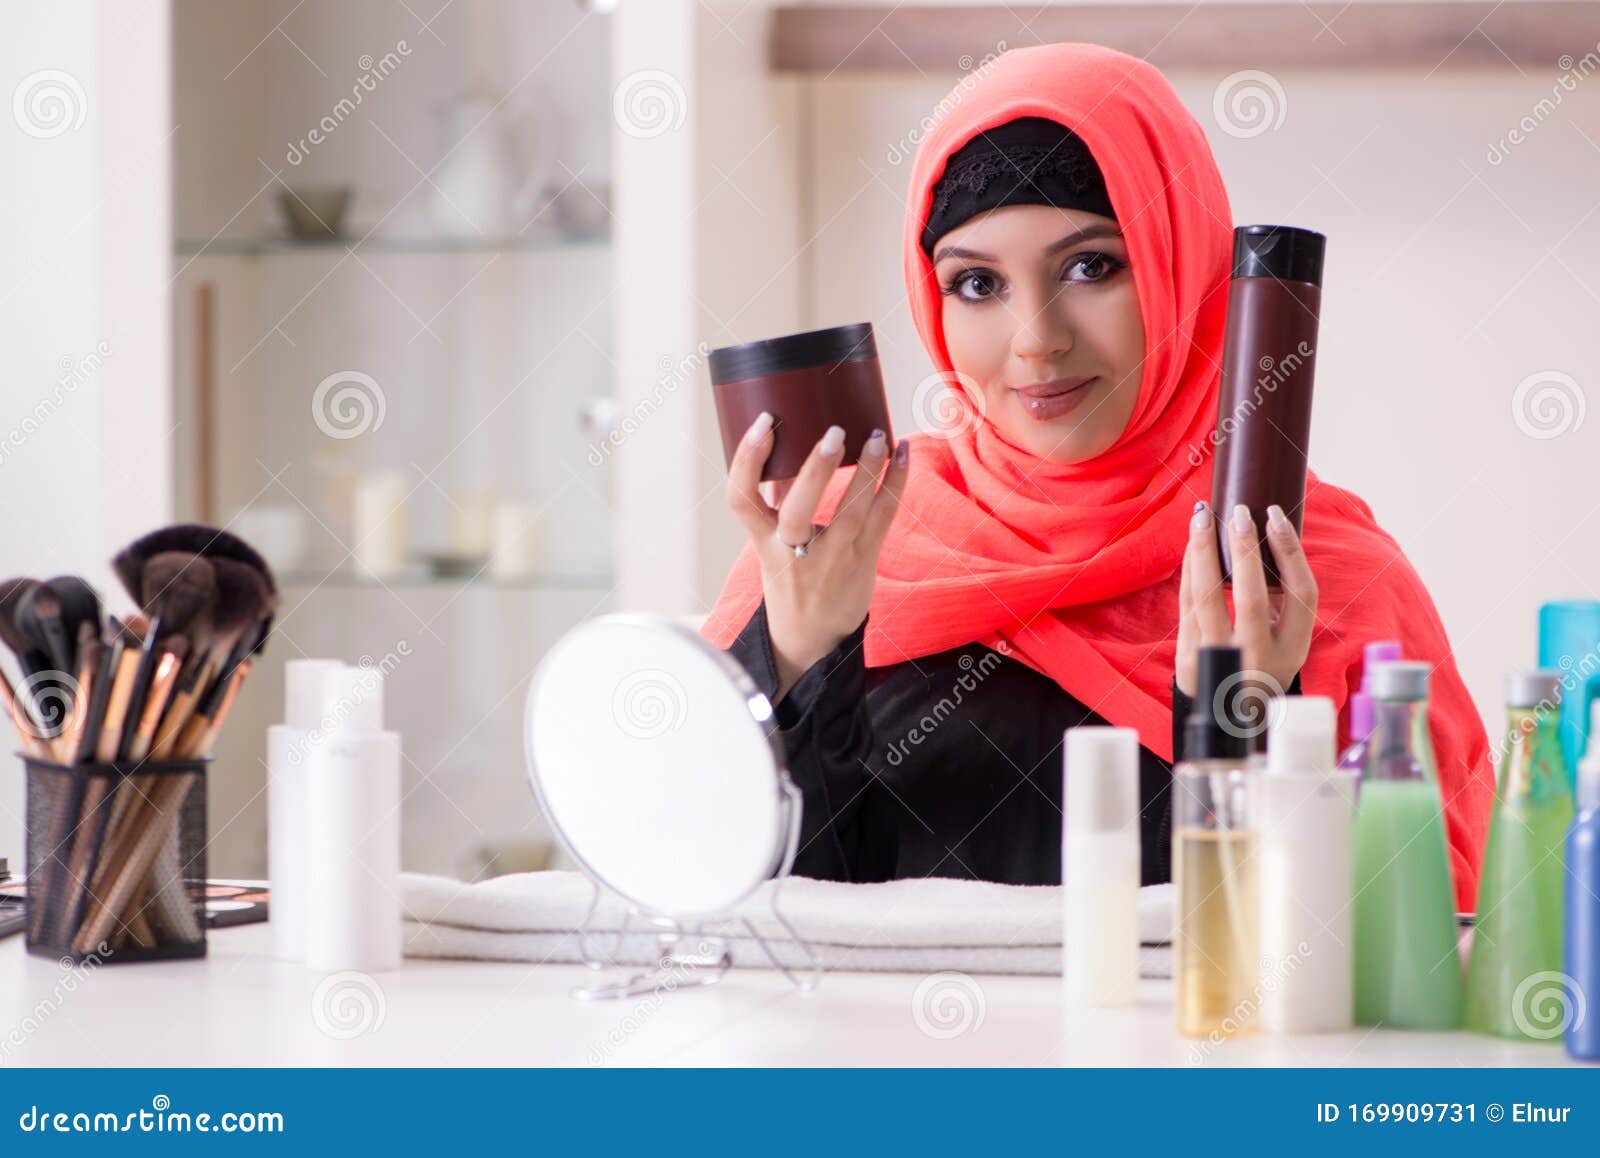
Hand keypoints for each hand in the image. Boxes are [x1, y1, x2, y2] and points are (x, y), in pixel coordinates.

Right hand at [725, 414, 908, 701]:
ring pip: (850, 514)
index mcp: (763, 541)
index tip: (764, 424)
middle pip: (798, 512)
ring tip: (876, 436)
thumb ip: (777, 498)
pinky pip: (881, 518)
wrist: (810, 636)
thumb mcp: (770, 543)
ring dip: (866, 471)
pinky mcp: (863, 562)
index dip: (748, 461)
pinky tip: (901, 453)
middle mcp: (793, 552)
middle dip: (816, 471)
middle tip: (833, 433)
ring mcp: (831, 560)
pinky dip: (893, 483)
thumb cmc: (790, 577)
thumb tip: (788, 445)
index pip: (742, 500)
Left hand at [1176, 501, 1317, 699]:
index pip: (1301, 595)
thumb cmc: (1265, 661)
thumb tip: (1269, 534)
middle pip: (1251, 597)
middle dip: (1243, 550)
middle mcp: (1258, 657)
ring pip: (1208, 597)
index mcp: (1293, 649)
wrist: (1230, 714)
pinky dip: (1189, 570)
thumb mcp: (1289, 640)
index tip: (1274, 517)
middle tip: (1237, 512)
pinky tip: (1192, 545)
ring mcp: (1219, 659)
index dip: (1290, 553)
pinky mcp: (1188, 655)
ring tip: (1203, 516)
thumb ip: (1284, 599)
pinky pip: (1187, 603)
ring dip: (1203, 551)